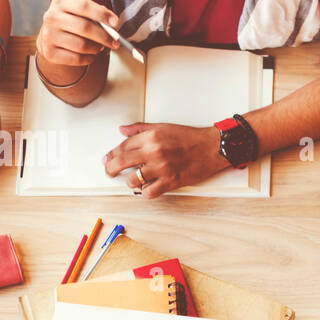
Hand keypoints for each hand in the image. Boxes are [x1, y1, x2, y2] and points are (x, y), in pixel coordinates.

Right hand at [36, 0, 120, 69]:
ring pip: (82, 45)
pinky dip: (89, 58)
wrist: (51, 37)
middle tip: (115, 42)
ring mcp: (49, 35)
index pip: (84, 6)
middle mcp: (51, 17)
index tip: (115, 23)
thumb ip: (97, 13)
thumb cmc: (72, 22)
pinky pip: (77, 59)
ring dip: (96, 48)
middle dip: (104, 37)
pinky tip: (90, 55)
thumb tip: (113, 23)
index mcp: (60, 2)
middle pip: (84, 27)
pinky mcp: (50, 52)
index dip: (102, 14)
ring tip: (100, 47)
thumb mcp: (80, 11)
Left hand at [103, 123, 227, 196]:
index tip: (107, 159)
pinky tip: (147, 188)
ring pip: (133, 180)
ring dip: (130, 182)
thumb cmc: (189, 137)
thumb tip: (122, 130)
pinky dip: (145, 192)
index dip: (111, 155)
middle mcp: (154, 152)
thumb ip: (140, 129)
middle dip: (111, 169)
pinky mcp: (171, 181)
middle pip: (121, 163)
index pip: (122, 147)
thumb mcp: (162, 127)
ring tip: (133, 180)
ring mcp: (162, 168)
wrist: (211, 147)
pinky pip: (149, 192)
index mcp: (150, 137)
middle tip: (110, 172)